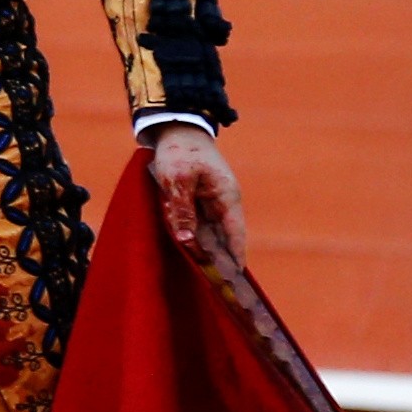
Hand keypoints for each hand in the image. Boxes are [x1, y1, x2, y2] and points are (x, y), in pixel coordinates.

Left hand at [147, 123, 246, 265]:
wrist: (176, 129)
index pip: (235, 234)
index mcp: (227, 196)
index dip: (236, 257)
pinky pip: (194, 224)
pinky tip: (179, 235)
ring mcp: (212, 203)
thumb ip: (183, 211)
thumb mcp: (177, 180)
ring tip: (191, 254)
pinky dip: (186, 230)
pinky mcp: (199, 202)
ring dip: (195, 243)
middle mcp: (224, 203)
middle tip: (210, 282)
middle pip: (221, 238)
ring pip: (205, 233)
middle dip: (213, 257)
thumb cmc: (179, 151)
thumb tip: (187, 241)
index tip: (235, 279)